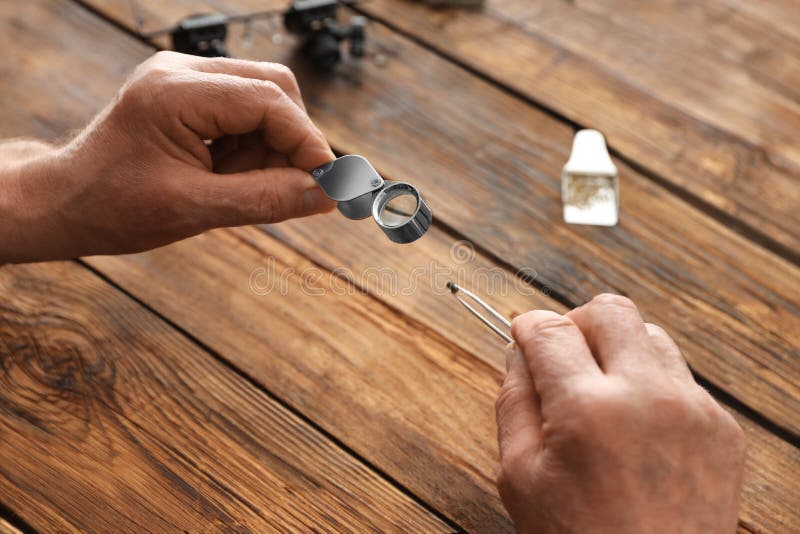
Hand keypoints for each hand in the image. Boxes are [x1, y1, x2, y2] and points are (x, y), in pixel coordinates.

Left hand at [0, 51, 334, 262]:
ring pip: (264, 98)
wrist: (66, 202)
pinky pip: (244, 112)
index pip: (267, 100)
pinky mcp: (188, 95)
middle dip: (294, 140)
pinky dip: (255, 147)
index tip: (329, 181)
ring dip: (274, 146)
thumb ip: (266, 199)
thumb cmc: (113, 206)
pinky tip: (235, 176)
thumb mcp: (195, 210)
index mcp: (174, 92)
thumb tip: (325, 195)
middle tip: (300, 186)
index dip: (307, 141)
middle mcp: (180, 72)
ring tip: (250, 187)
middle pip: (272, 88)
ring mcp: (184, 79)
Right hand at [495, 294, 745, 532]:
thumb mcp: (520, 475)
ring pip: (651, 334)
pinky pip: (681, 377)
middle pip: (610, 310)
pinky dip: (651, 386)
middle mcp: (648, 397)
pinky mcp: (722, 428)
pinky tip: (636, 427)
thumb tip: (518, 351)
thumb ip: (514, 401)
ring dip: (618, 349)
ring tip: (601, 392)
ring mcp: (694, 410)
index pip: (550, 329)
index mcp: (588, 409)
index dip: (527, 326)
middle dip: (576, 323)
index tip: (522, 334)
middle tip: (562, 354)